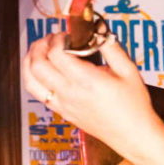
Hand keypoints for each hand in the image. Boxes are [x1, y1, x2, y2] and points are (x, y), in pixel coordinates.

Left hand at [22, 32, 161, 159]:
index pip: (56, 54)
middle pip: (37, 65)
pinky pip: (37, 93)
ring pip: (30, 81)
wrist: (133, 135)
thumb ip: (111, 47)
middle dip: (39, 46)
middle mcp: (69, 93)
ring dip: (30, 61)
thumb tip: (99, 29)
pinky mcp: (61, 112)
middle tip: (50, 39)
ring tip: (39, 51)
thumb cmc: (134, 105)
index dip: (56, 39)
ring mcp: (62, 104)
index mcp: (86, 81)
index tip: (66, 35)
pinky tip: (42, 70)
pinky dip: (33, 77)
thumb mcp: (128, 70)